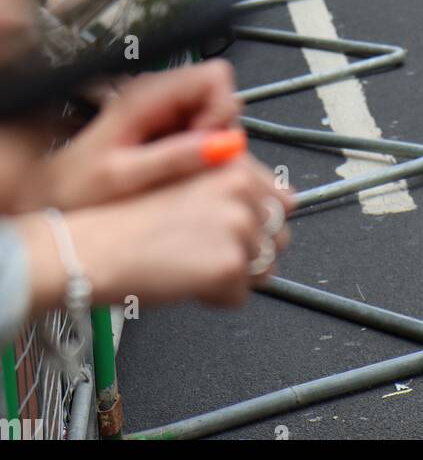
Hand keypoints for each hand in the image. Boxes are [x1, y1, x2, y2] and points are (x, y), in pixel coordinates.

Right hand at [21, 154, 292, 310]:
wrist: (95, 246)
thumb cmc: (128, 215)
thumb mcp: (189, 179)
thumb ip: (238, 184)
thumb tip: (289, 201)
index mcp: (233, 162)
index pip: (280, 199)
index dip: (252, 221)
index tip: (224, 228)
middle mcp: (242, 188)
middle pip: (277, 237)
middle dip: (245, 249)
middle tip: (200, 247)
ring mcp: (239, 225)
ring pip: (262, 268)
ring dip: (232, 274)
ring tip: (191, 262)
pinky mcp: (230, 264)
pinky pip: (240, 297)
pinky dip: (216, 298)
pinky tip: (185, 280)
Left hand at [27, 60, 240, 211]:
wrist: (50, 190)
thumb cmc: (76, 184)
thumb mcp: (125, 176)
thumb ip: (174, 158)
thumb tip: (224, 145)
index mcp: (147, 94)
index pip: (216, 76)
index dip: (221, 108)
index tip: (205, 140)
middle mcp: (157, 90)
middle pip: (219, 91)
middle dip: (217, 126)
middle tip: (192, 157)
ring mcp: (162, 104)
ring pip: (212, 108)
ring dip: (208, 137)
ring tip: (178, 163)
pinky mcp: (163, 120)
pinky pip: (199, 123)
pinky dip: (198, 144)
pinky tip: (173, 163)